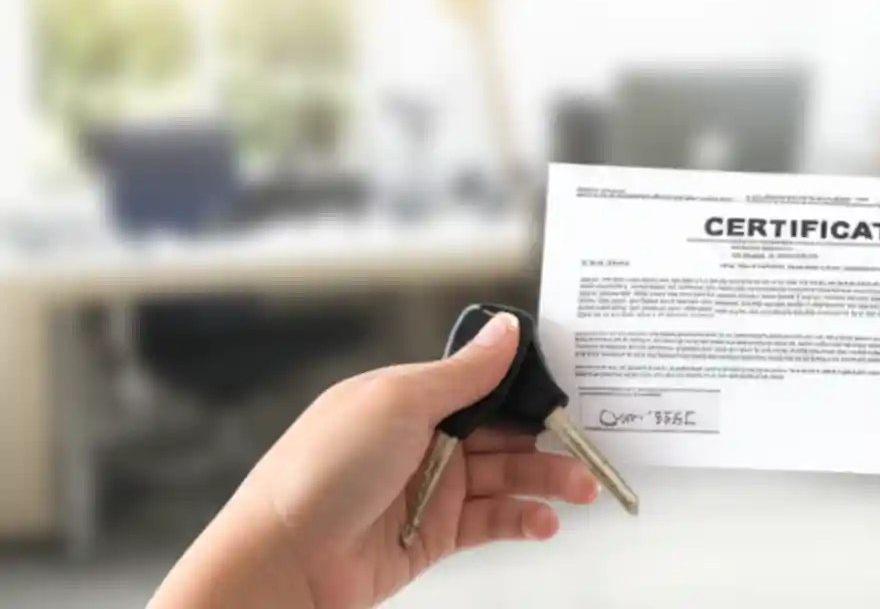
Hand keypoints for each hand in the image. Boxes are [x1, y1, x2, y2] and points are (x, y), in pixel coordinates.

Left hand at [151, 312, 599, 608]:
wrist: (286, 558)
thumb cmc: (320, 471)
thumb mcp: (399, 401)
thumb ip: (465, 373)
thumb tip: (503, 330)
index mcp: (409, 396)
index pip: (483, 385)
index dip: (526, 391)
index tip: (566, 395)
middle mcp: (422, 439)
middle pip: (503, 434)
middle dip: (548, 440)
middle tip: (585, 449)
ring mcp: (429, 488)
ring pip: (505, 477)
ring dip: (546, 481)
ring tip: (579, 489)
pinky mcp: (434, 534)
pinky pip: (492, 521)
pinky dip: (522, 519)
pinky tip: (542, 521)